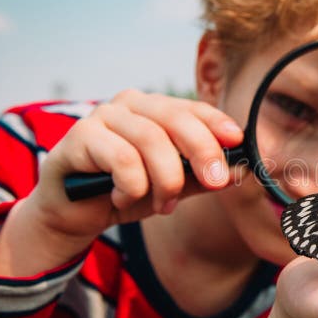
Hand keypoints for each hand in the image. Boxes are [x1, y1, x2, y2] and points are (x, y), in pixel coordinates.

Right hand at [0, 90, 242, 273]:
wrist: (74, 213)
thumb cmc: (125, 192)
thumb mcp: (172, 187)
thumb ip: (202, 178)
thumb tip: (243, 170)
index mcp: (155, 109)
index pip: (192, 109)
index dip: (217, 122)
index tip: (238, 140)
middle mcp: (130, 104)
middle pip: (176, 120)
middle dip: (202, 151)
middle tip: (216, 181)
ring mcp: (103, 116)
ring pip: (151, 140)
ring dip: (165, 179)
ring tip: (163, 205)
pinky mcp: (80, 135)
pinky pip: (122, 159)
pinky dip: (131, 186)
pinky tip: (121, 199)